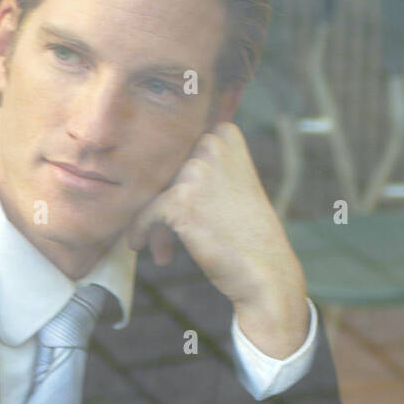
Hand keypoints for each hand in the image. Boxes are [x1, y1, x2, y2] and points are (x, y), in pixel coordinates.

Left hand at [126, 122, 309, 357]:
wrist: (264, 269)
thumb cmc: (247, 232)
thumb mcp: (233, 181)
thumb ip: (204, 163)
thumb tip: (153, 161)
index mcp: (225, 134)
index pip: (176, 146)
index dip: (169, 176)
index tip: (173, 202)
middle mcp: (211, 144)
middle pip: (161, 168)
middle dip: (158, 199)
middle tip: (163, 231)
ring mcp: (195, 170)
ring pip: (151, 190)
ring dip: (152, 219)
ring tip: (160, 247)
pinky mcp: (180, 199)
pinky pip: (144, 212)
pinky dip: (139, 229)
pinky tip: (139, 244)